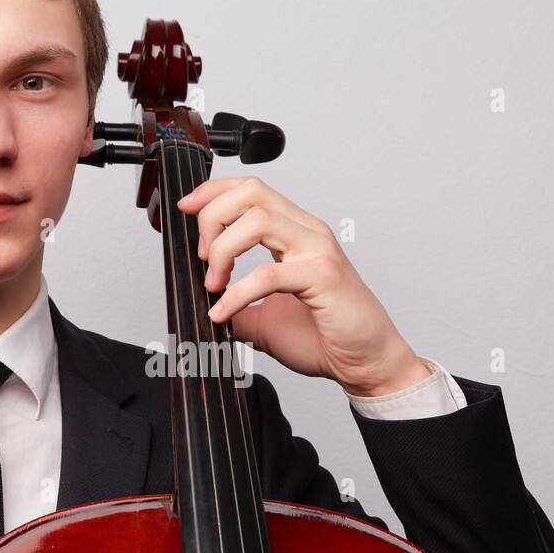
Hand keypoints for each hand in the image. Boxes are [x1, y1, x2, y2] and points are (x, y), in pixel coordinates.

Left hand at [175, 176, 431, 397]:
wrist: (365, 362)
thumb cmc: (327, 336)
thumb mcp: (266, 320)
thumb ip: (239, 308)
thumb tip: (206, 308)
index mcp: (296, 233)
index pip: (251, 190)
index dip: (214, 192)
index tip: (187, 209)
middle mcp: (308, 233)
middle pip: (251, 193)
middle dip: (212, 217)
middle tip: (201, 256)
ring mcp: (318, 251)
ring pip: (258, 220)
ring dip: (223, 249)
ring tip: (214, 283)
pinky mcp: (323, 277)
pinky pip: (268, 274)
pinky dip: (237, 293)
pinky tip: (224, 312)